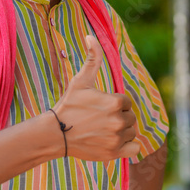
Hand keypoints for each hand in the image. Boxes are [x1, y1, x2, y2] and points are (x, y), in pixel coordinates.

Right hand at [52, 35, 140, 161]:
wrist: (55, 133)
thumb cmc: (68, 105)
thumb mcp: (80, 81)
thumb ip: (92, 58)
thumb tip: (90, 36)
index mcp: (115, 102)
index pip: (126, 102)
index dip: (115, 104)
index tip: (100, 107)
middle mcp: (118, 121)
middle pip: (130, 118)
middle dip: (118, 117)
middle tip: (99, 120)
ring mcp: (117, 138)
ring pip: (131, 132)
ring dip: (121, 132)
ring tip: (102, 130)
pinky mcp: (114, 153)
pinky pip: (134, 149)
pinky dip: (128, 147)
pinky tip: (114, 142)